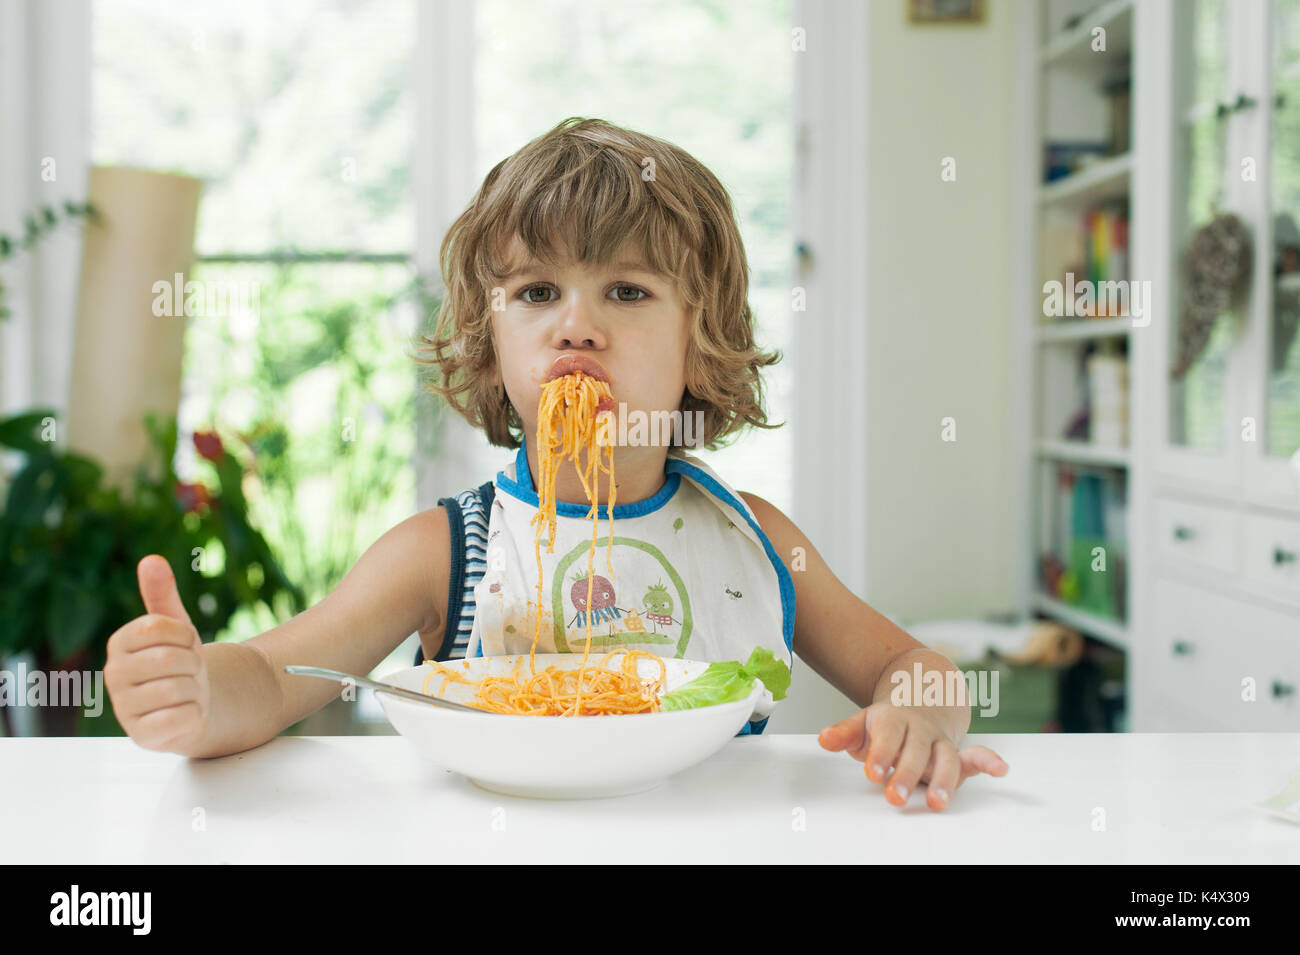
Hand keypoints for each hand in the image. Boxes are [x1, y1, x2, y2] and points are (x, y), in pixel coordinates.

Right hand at [104, 555, 210, 753]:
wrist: (193, 703)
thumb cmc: (181, 660)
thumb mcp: (176, 625)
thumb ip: (162, 594)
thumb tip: (151, 560)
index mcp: (119, 643)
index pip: (158, 628)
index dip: (184, 635)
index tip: (186, 643)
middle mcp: (114, 674)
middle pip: (169, 659)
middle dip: (192, 663)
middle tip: (188, 670)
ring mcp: (124, 707)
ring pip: (177, 689)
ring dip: (195, 689)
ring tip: (187, 691)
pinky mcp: (141, 735)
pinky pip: (179, 717)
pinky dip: (193, 714)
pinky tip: (185, 713)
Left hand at [818, 703, 1007, 810]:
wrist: (919, 700)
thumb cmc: (884, 725)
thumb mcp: (861, 725)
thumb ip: (844, 733)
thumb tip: (824, 739)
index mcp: (893, 721)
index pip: (887, 738)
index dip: (881, 755)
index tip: (873, 773)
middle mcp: (919, 731)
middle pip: (915, 753)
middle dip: (906, 775)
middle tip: (894, 798)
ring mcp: (940, 743)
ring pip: (946, 759)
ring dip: (944, 781)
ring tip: (938, 803)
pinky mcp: (957, 754)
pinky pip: (976, 756)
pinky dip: (990, 761)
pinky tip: (1001, 770)